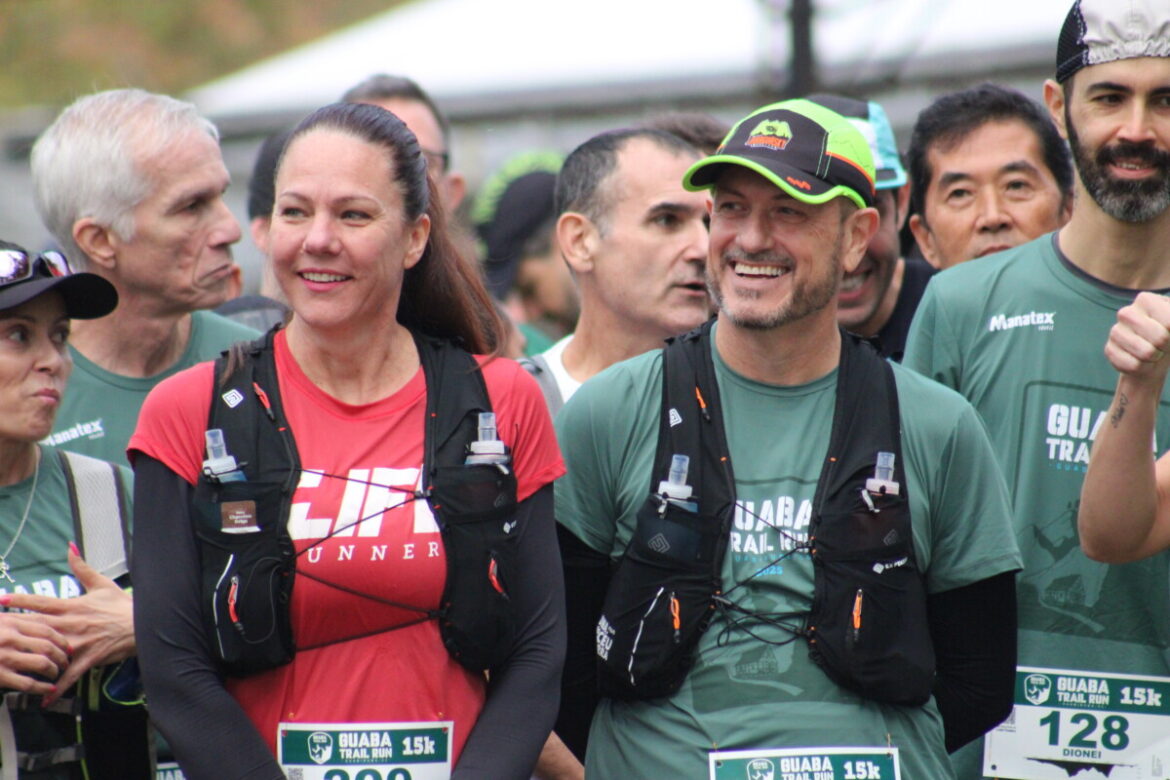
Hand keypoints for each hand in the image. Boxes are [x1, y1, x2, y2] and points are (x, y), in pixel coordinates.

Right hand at [0, 610, 69, 695]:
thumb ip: (14, 620)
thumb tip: (36, 623)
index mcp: (11, 622)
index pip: (47, 629)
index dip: (62, 640)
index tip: (68, 648)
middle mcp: (10, 638)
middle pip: (49, 646)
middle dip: (62, 657)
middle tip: (66, 664)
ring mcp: (4, 657)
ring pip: (42, 664)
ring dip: (55, 672)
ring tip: (57, 676)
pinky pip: (28, 683)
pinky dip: (43, 688)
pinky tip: (49, 690)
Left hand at [1, 544, 133, 703]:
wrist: (144, 623)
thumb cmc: (122, 604)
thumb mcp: (102, 583)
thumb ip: (81, 567)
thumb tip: (69, 547)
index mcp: (73, 606)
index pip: (41, 602)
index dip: (20, 601)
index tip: (1, 601)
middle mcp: (71, 625)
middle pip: (36, 627)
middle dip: (14, 629)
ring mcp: (78, 644)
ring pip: (48, 651)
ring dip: (28, 659)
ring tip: (10, 665)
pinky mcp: (88, 659)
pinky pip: (69, 676)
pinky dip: (56, 688)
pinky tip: (43, 698)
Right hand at [1106, 292, 1169, 383]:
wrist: (1155, 354)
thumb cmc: (1169, 334)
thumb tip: (1164, 332)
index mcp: (1145, 300)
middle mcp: (1126, 313)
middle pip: (1160, 338)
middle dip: (1166, 346)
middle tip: (1163, 344)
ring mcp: (1115, 331)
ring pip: (1146, 353)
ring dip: (1155, 358)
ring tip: (1152, 352)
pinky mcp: (1109, 349)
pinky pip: (1133, 365)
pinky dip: (1143, 368)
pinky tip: (1140, 360)